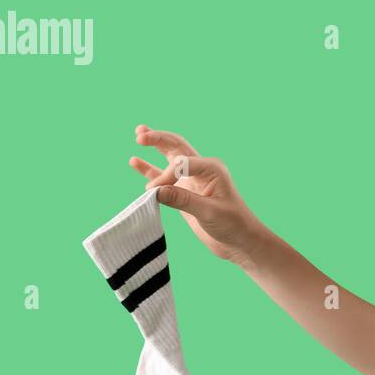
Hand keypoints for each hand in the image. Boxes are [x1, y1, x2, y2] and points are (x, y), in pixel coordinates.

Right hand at [129, 124, 261, 265]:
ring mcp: (191, 179)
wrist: (239, 241)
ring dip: (155, 145)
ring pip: (169, 157)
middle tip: (139, 134)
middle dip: (158, 138)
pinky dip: (149, 170)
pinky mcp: (184, 192)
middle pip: (176, 146)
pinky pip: (163, 177)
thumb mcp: (209, 212)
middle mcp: (202, 169)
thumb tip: (154, 191)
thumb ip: (183, 200)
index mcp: (212, 168)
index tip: (153, 193)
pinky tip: (135, 162)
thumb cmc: (233, 224)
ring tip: (138, 133)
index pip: (180, 163)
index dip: (164, 176)